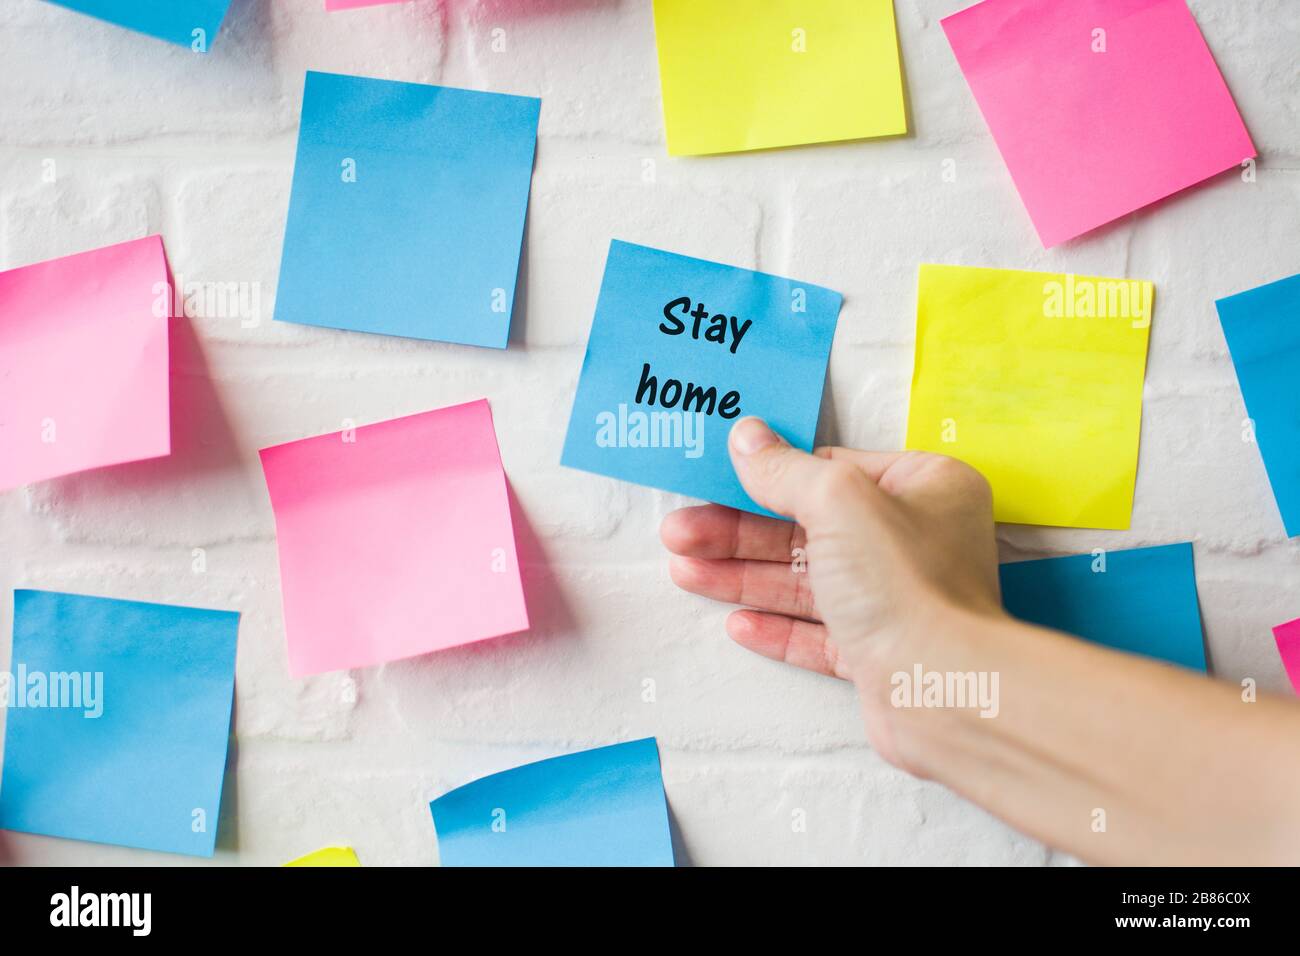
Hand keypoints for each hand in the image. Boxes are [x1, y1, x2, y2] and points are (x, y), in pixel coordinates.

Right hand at [661, 416, 1003, 764]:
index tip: (719, 476)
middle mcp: (916, 541)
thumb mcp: (837, 500)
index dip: (772, 474)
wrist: (943, 689)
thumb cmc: (907, 582)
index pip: (834, 469)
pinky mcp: (880, 652)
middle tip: (680, 532)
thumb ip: (786, 469)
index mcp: (924, 488)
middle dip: (740, 531)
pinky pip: (819, 633)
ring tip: (684, 571)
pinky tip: (738, 623)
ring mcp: (897, 600)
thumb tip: (749, 436)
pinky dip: (777, 626)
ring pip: (807, 581)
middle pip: (809, 527)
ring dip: (744, 576)